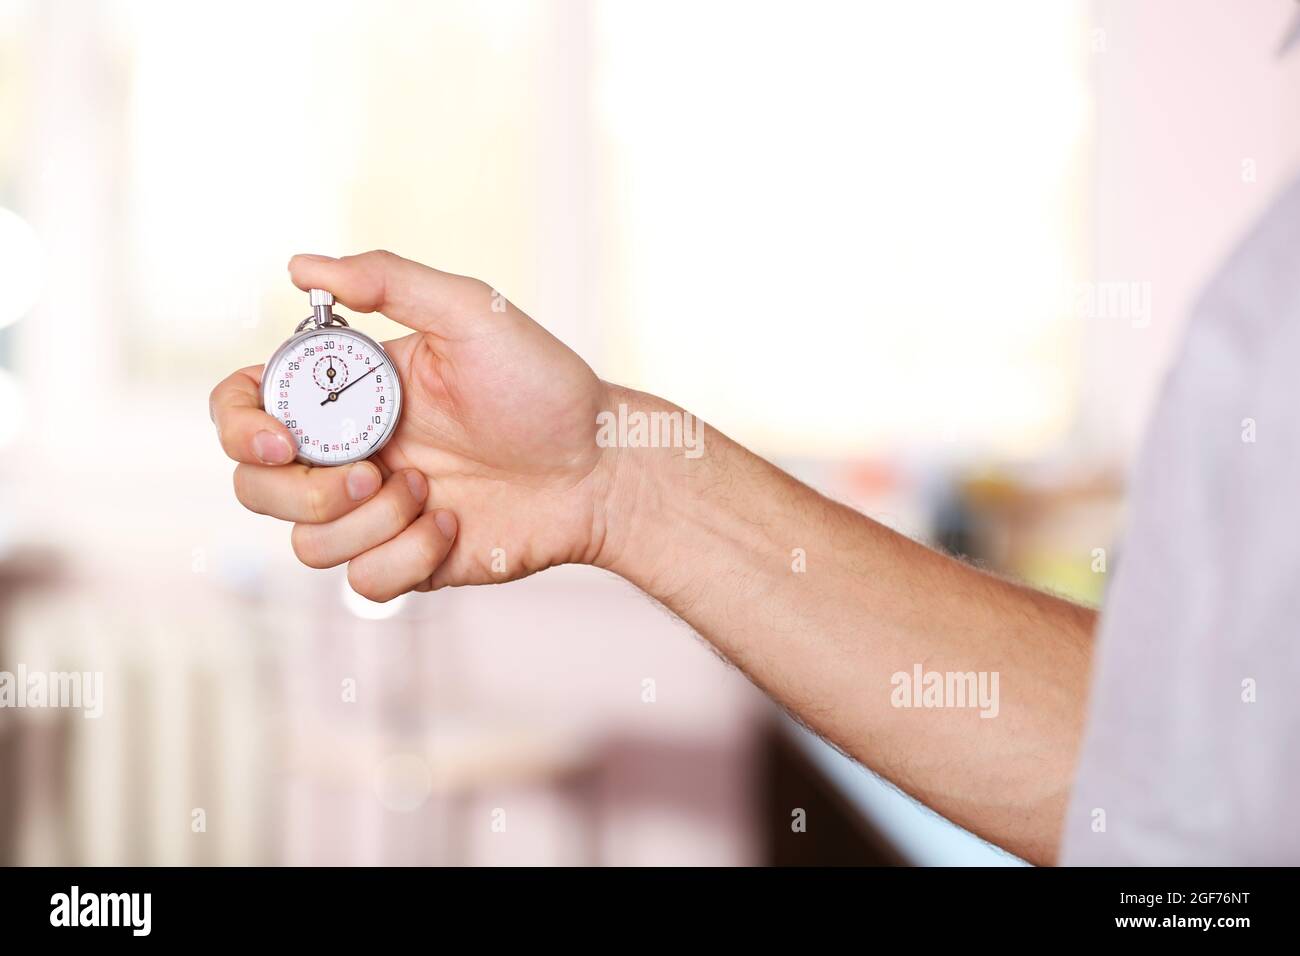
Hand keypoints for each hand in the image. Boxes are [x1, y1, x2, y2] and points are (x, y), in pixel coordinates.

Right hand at [210, 251, 622, 599]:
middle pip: (256, 487)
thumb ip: (388, 281)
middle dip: (302, 492)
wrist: (600, 466)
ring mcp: (376, 511)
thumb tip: (299, 265)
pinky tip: (452, 526)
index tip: (284, 439)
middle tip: (371, 472)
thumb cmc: (543, 385)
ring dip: (368, 521)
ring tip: (431, 492)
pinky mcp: (407, 560)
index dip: (239, 427)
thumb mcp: (470, 314)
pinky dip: (406, 557)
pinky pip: (362, 582)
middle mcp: (351, 451)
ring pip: (305, 544)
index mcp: (349, 393)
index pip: (245, 407)